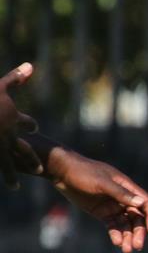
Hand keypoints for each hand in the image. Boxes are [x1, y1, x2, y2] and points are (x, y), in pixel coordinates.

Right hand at [0, 63, 39, 188]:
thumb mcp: (0, 85)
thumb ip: (16, 78)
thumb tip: (32, 65)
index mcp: (14, 120)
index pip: (27, 123)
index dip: (29, 125)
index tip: (33, 128)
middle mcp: (8, 135)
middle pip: (23, 149)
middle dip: (30, 158)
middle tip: (39, 169)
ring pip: (8, 164)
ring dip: (11, 175)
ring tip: (15, 186)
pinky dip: (2, 174)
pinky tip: (5, 184)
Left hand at [46, 148, 147, 252]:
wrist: (62, 172)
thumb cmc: (83, 172)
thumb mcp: (102, 183)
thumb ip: (121, 193)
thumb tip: (141, 203)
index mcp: (127, 187)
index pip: (145, 204)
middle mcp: (122, 198)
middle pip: (136, 217)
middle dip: (138, 232)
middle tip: (137, 246)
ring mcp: (112, 206)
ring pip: (125, 224)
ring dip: (127, 236)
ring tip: (126, 249)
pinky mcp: (101, 212)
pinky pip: (112, 225)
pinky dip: (115, 234)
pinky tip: (116, 242)